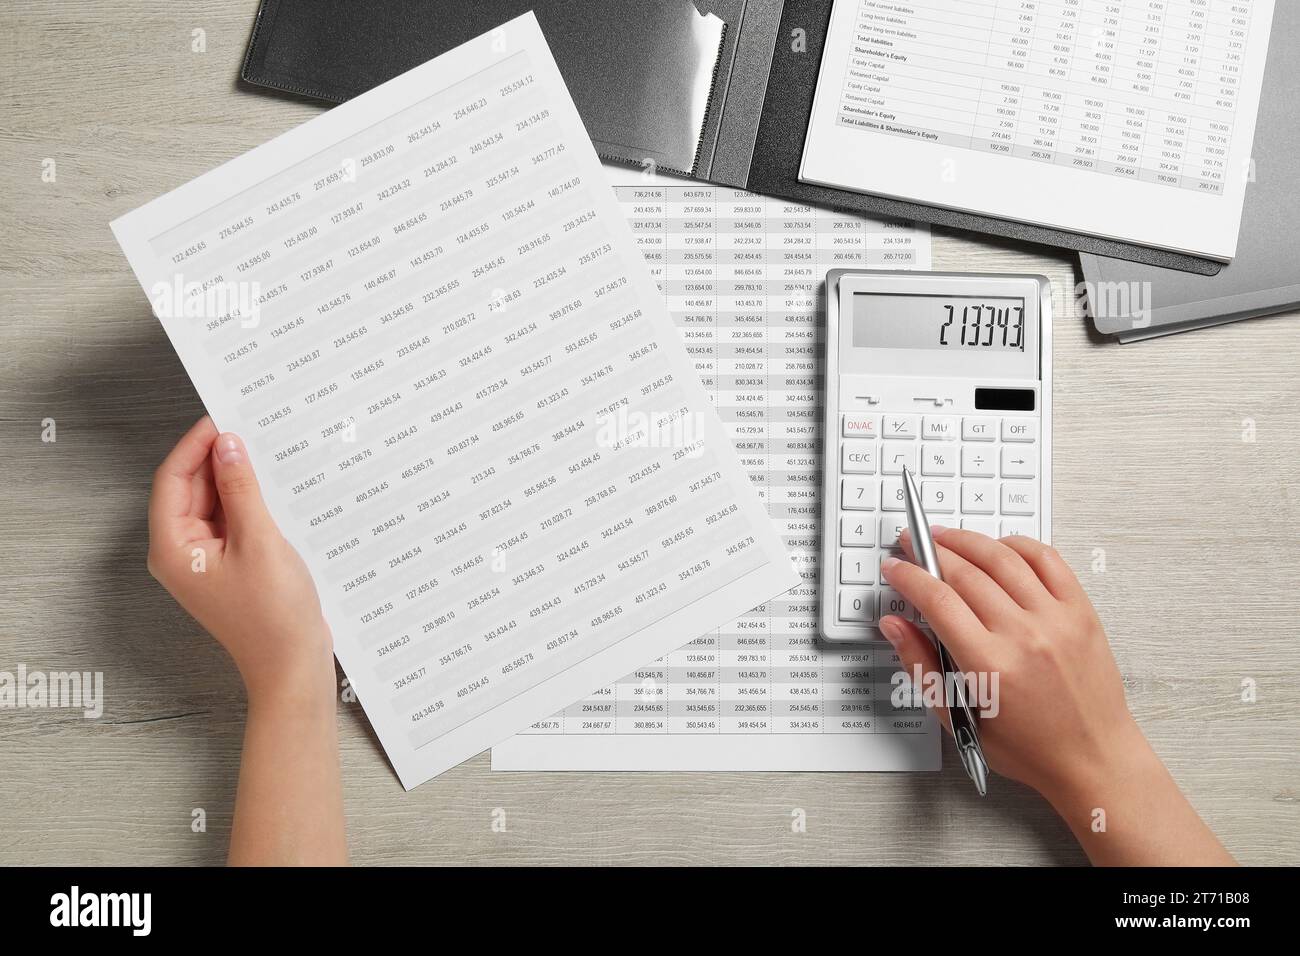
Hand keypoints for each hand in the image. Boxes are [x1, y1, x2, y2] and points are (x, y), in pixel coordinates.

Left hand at [147, 416, 333, 702]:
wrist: (293, 667)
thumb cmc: (273, 618)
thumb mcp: (259, 541)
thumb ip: (241, 489)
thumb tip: (228, 447)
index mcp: (173, 548)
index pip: (172, 480)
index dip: (195, 445)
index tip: (221, 418)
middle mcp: (182, 553)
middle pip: (190, 490)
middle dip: (217, 459)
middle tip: (249, 430)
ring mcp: (206, 561)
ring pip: (214, 504)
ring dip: (236, 480)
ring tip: (265, 457)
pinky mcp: (231, 566)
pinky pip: (233, 522)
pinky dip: (249, 503)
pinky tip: (273, 491)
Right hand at [878, 527, 1233, 864]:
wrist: (1094, 758)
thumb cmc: (1032, 748)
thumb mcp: (959, 719)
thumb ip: (921, 666)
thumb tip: (895, 626)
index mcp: (991, 664)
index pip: (936, 599)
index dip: (908, 576)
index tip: (894, 568)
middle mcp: (1025, 635)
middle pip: (965, 571)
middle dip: (929, 551)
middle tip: (911, 543)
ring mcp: (1056, 619)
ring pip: (1002, 557)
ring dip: (967, 540)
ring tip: (946, 536)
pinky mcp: (1080, 611)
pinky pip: (1047, 559)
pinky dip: (1018, 544)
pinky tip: (998, 545)